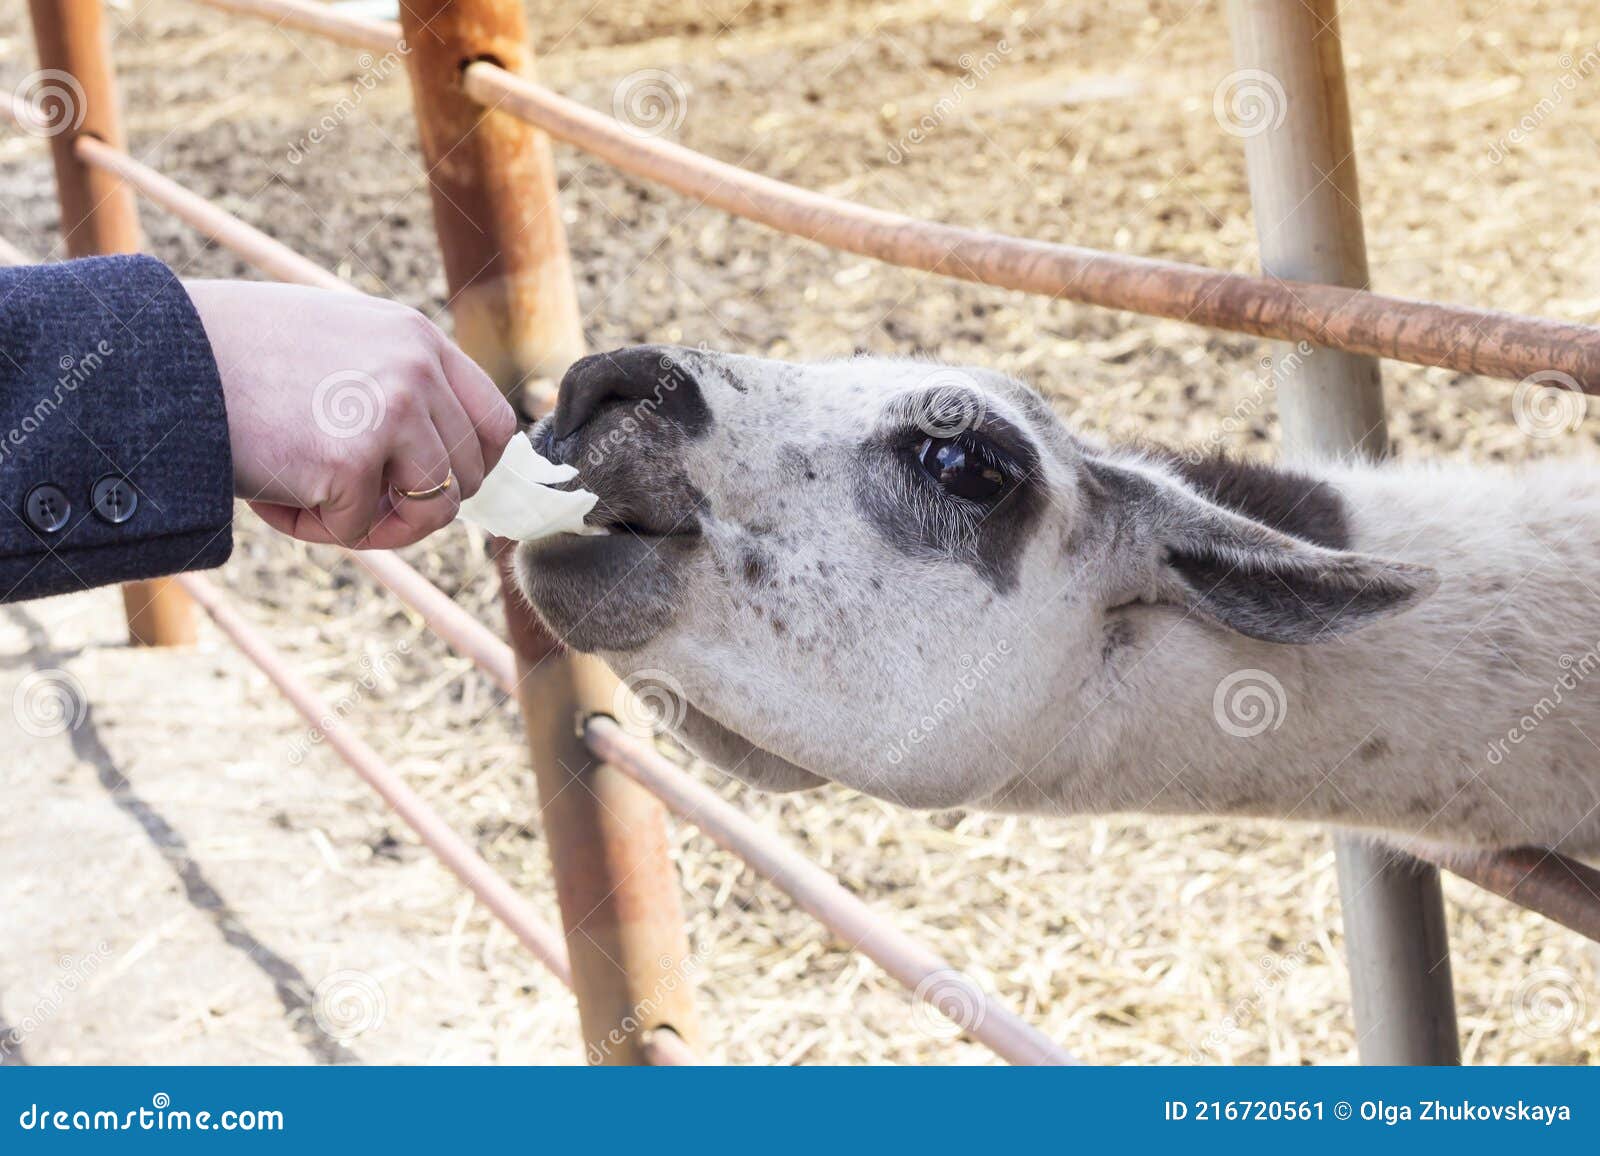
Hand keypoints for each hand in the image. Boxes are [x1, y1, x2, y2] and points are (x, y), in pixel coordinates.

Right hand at [184, 281, 517, 548]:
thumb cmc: (238, 361)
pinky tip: (269, 494)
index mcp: (417, 338)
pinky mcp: (351, 458)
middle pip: (467, 476)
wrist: (159, 358)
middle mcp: (416, 367)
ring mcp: (391, 410)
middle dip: (416, 505)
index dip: (471, 470)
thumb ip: (396, 389)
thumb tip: (448, 466)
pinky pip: (358, 528)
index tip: (434, 492)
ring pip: (431, 510)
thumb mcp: (338, 348)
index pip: (494, 422)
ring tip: (311, 501)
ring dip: (375, 524)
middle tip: (354, 503)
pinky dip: (313, 528)